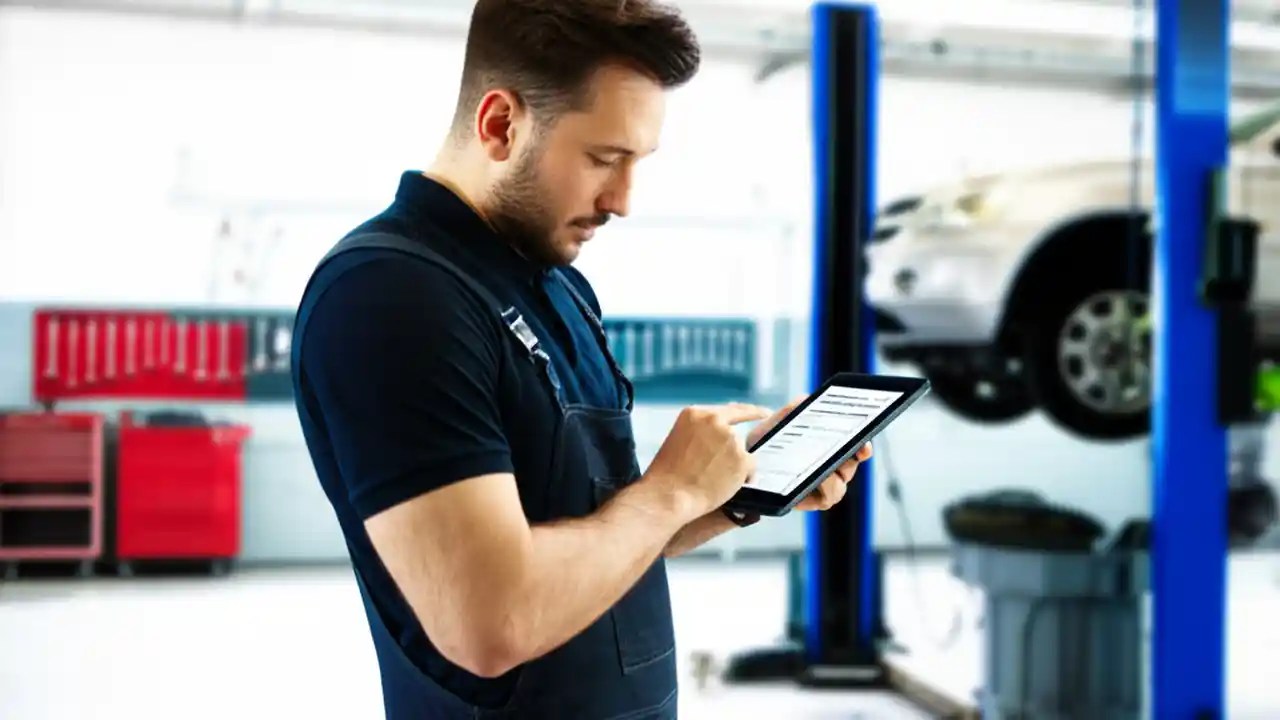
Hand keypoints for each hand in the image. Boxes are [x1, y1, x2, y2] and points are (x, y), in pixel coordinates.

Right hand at [647, 403, 770, 516]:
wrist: (669, 495)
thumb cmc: (668, 474)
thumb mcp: (680, 438)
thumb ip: (702, 431)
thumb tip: (726, 433)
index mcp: (696, 413)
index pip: (731, 409)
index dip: (750, 412)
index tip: (763, 413)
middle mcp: (715, 421)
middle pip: (736, 434)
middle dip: (732, 449)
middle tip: (723, 465)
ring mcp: (730, 439)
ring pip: (742, 453)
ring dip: (734, 466)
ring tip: (712, 480)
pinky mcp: (742, 458)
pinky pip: (750, 469)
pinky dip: (742, 478)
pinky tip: (724, 486)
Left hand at [746, 395, 871, 512]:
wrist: (741, 466)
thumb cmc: (762, 445)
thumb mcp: (775, 424)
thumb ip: (790, 411)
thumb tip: (804, 399)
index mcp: (827, 451)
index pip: (854, 450)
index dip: (863, 448)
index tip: (864, 445)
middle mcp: (828, 471)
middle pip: (850, 469)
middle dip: (850, 462)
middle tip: (844, 454)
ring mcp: (819, 489)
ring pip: (839, 488)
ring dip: (833, 477)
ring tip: (822, 469)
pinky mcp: (808, 501)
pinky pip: (824, 499)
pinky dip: (821, 489)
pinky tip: (811, 480)